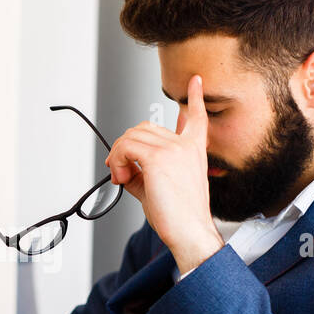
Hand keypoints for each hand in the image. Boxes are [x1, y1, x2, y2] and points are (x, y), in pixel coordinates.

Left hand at [106, 74, 223, 273]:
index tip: (195, 81)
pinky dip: (117, 161)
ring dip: (119, 156)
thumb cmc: (180, 216)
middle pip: (144, 128)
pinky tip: (122, 177)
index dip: (195, 97)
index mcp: (193, 149)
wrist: (189, 232)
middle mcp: (185, 145)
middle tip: (121, 170)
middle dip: (126, 147)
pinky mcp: (158, 158)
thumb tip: (124, 166)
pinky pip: (126, 148)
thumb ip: (143, 170)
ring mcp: (173, 149)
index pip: (196, 117)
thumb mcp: (161, 186)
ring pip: (131, 136)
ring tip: (122, 177)